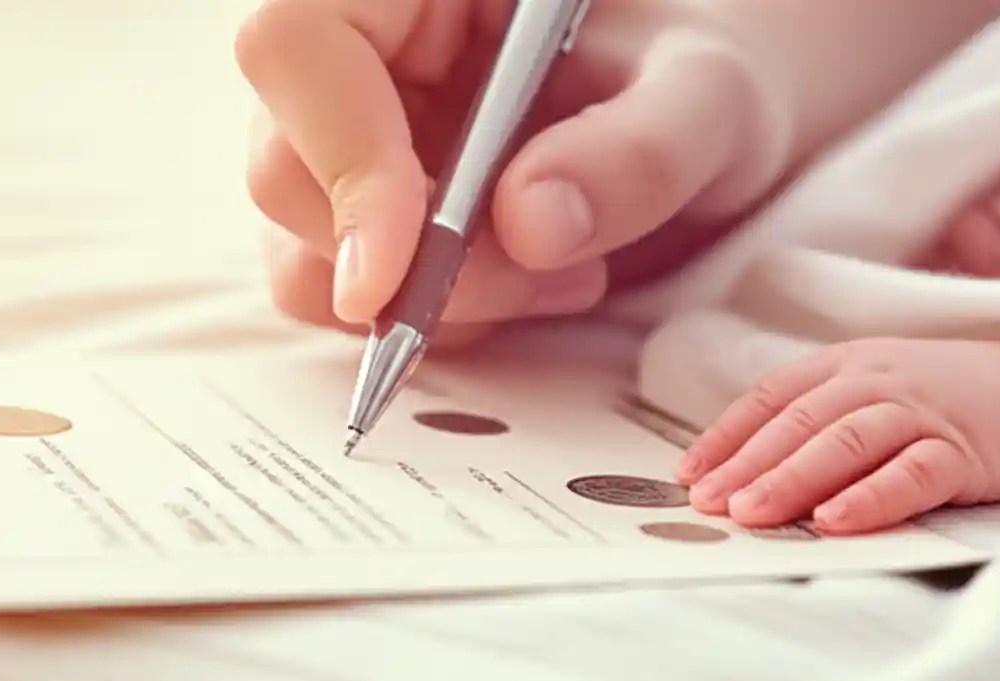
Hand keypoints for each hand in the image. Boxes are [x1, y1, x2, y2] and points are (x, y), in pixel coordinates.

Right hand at [235, 0, 781, 336]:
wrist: (701, 106)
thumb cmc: (704, 68)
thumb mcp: (712, 95)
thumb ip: (640, 151)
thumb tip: (526, 225)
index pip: (300, 45)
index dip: (340, 160)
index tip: (398, 274)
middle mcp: (363, 46)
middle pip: (286, 166)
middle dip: (410, 260)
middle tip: (546, 275)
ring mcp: (351, 129)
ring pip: (303, 245)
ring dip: (427, 300)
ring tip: (562, 274)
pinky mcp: (366, 203)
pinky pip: (341, 287)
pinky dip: (429, 316)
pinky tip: (524, 285)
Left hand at [676, 338, 999, 533]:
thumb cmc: (926, 401)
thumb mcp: (863, 393)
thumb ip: (808, 422)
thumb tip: (733, 474)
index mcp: (840, 366)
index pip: (770, 398)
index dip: (726, 435)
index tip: (688, 474)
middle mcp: (874, 383)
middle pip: (801, 423)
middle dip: (748, 464)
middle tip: (710, 503)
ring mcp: (919, 413)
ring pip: (847, 443)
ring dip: (795, 479)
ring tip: (753, 513)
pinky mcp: (962, 451)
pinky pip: (912, 475)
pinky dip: (872, 497)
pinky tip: (834, 521)